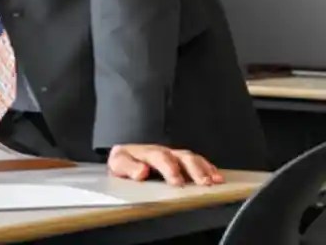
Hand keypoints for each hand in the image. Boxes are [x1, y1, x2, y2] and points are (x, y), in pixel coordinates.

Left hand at [106, 144, 223, 186]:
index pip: (159, 156)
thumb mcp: (118, 164)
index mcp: (145, 152)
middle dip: (193, 169)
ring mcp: (173, 155)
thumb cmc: (124, 162)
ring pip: (191, 158)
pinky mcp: (181, 160)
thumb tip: (142, 172)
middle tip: (203, 182)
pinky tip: (217, 176)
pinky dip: (208, 169)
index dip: (169, 168)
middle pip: (180, 156)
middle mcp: (162, 152)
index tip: (177, 181)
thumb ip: (128, 168)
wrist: (126, 156)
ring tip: (214, 180)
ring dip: (204, 169)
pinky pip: (197, 161)